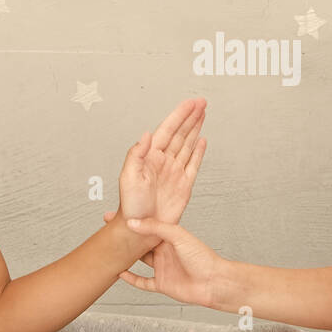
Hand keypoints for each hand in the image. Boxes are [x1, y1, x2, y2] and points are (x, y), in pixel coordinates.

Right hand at [111, 217, 223, 308]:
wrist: (213, 282)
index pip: (147, 226)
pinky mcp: (162, 284)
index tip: (116, 214)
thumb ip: (155, 228)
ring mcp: (162, 268)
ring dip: (127, 257)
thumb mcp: (178, 235)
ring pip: (140, 261)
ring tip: (112, 250)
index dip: (133, 221)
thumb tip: (133, 223)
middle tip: (109, 231)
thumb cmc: (202, 257)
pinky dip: (131, 278)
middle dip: (126, 238)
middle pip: (141, 244)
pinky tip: (121, 273)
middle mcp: (164, 251)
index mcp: (169, 237)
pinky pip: (143, 281)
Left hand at [115, 98, 206, 226]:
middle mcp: (163, 161)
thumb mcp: (128, 177)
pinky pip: (193, 164)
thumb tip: (147, 134)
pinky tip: (202, 141)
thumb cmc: (130, 207)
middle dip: (191, 117)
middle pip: (180, 133)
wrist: (141, 229)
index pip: (168, 129)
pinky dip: (199, 152)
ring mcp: (174, 172)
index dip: (180, 115)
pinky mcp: (184, 185)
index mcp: (150, 157)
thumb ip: (136, 154)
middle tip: (202, 102)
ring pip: (188, 144)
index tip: (191, 103)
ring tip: (203, 114)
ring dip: (195, 129)